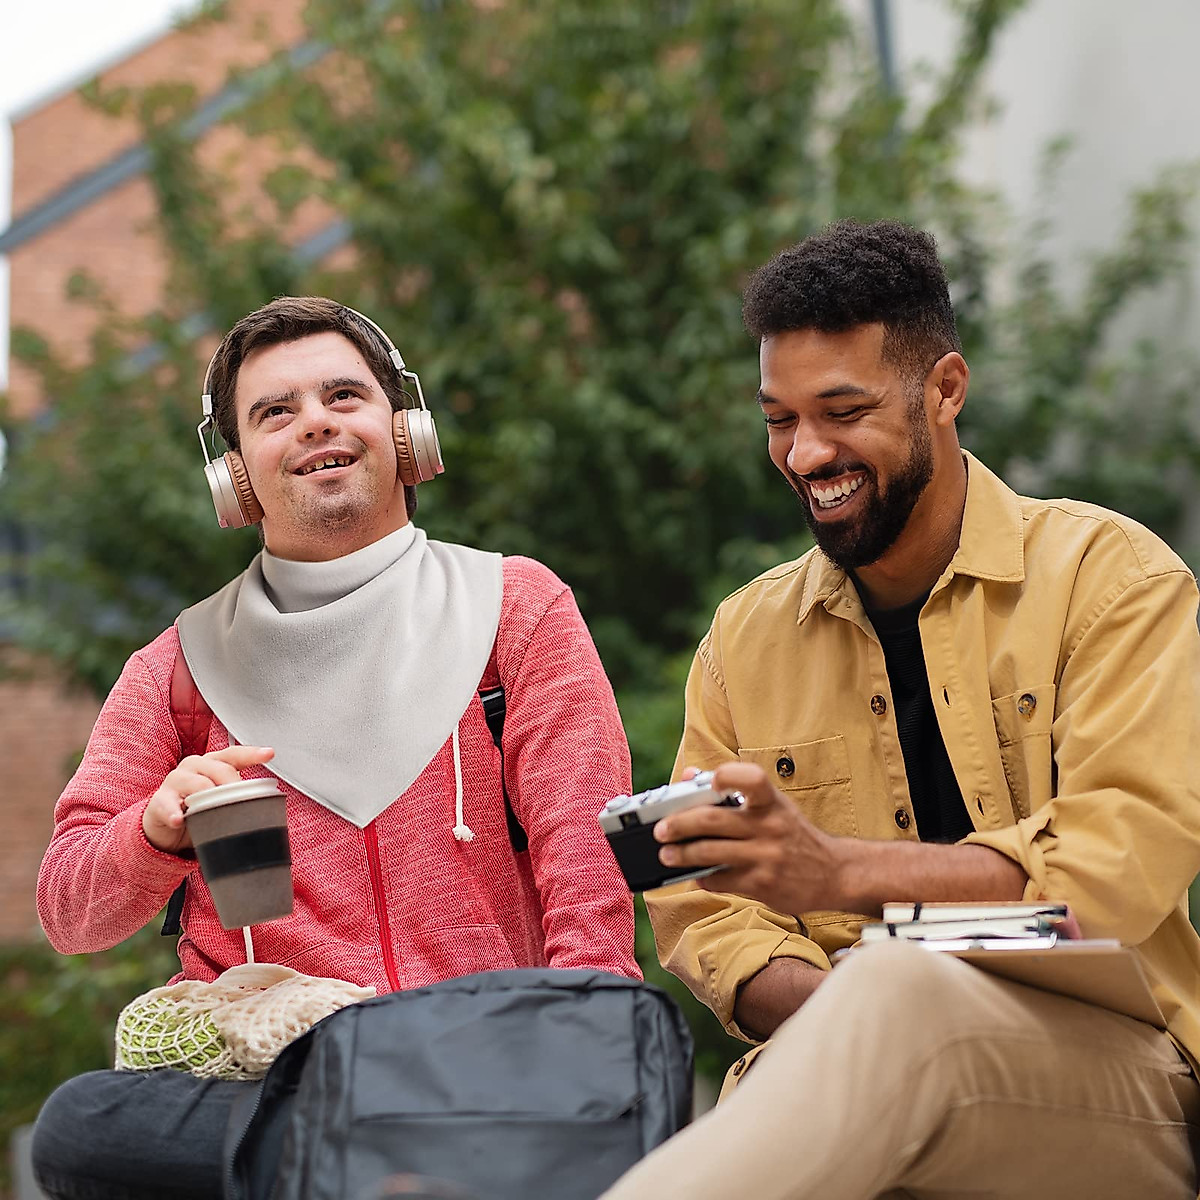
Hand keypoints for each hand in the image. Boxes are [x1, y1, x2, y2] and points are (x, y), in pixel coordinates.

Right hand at [142, 746, 274, 853]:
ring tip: (215, 808)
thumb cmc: (197, 808)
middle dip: (234, 783)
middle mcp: (194, 767)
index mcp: (211, 764)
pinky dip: (174, 813)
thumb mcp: (220, 800)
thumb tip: (266, 807)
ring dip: (209, 796)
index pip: (233, 755)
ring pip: (197, 784)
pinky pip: (167, 805)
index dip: (251, 754)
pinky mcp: (159, 801)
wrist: (165, 827)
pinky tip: (179, 819)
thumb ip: (238, 798)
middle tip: (244, 799)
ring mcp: (175, 782)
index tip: (269, 754)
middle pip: (218, 769)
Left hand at [655, 761, 843, 915]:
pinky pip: (721, 880)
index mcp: (771, 802)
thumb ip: (732, 790)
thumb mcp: (771, 806)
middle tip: (660, 830)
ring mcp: (767, 857)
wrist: (834, 872)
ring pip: (710, 853)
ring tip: (666, 855)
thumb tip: (688, 775)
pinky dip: (702, 877)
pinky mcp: (763, 884)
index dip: (727, 776)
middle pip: (713, 821)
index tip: (708, 781)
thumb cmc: (792, 833)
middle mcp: (770, 827)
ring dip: (681, 855)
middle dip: (679, 824)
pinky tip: (694, 874)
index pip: (751, 779)